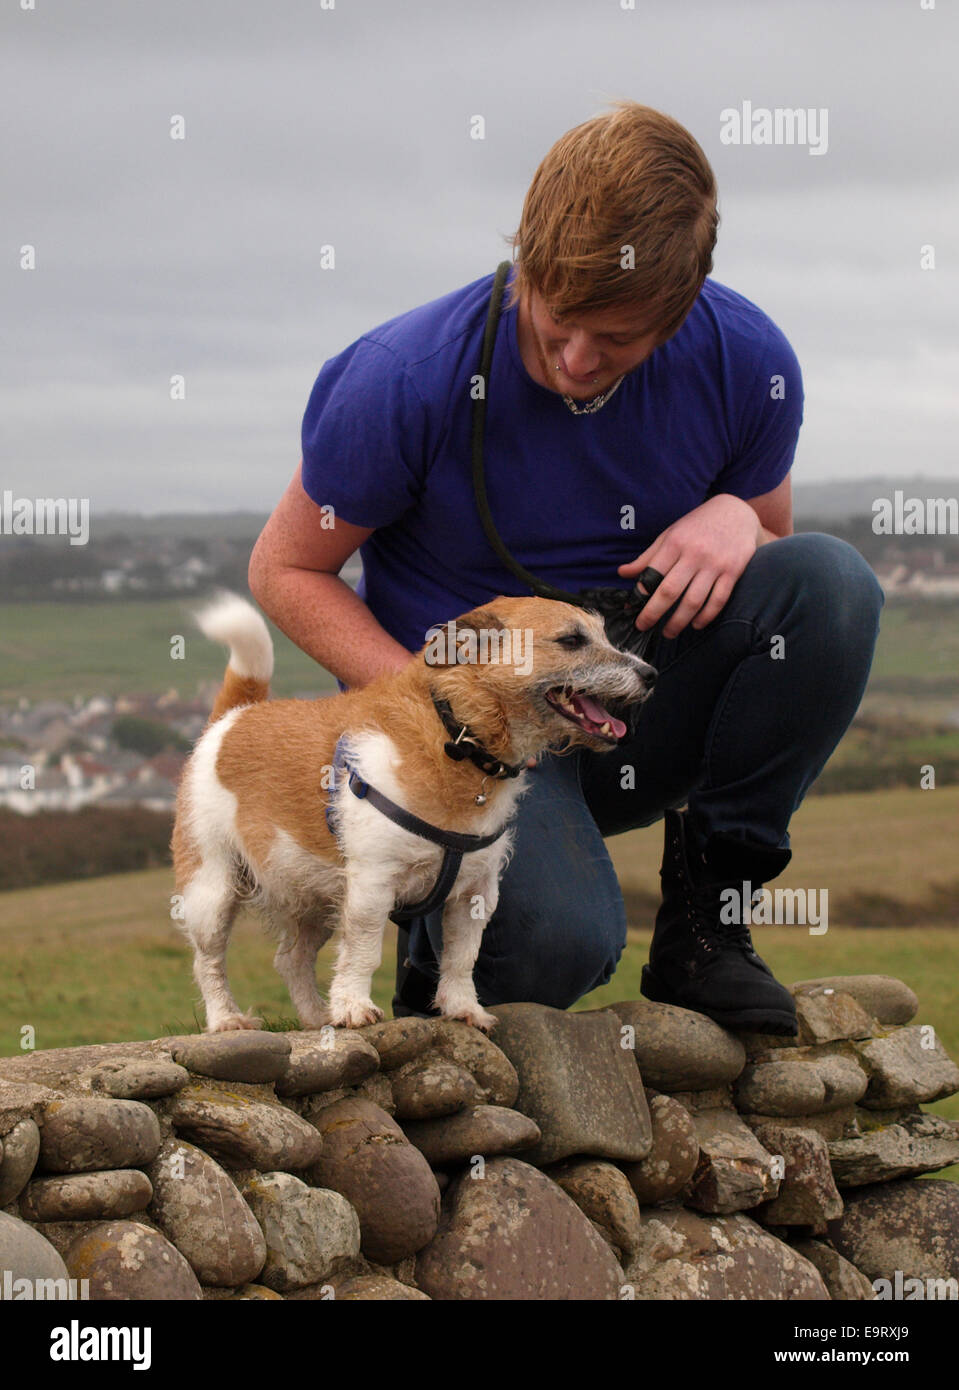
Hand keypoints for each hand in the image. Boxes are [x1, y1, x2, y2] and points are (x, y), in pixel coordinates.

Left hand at [618, 494, 762, 638]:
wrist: (736, 512)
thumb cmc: (697, 526)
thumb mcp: (670, 534)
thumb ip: (648, 556)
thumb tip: (623, 573)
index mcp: (675, 543)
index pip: (652, 574)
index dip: (640, 594)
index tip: (631, 609)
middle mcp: (694, 554)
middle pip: (670, 591)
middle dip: (653, 614)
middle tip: (643, 627)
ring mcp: (715, 564)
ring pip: (694, 601)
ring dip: (678, 622)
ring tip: (668, 633)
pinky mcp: (733, 572)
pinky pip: (718, 600)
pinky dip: (705, 617)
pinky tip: (695, 625)